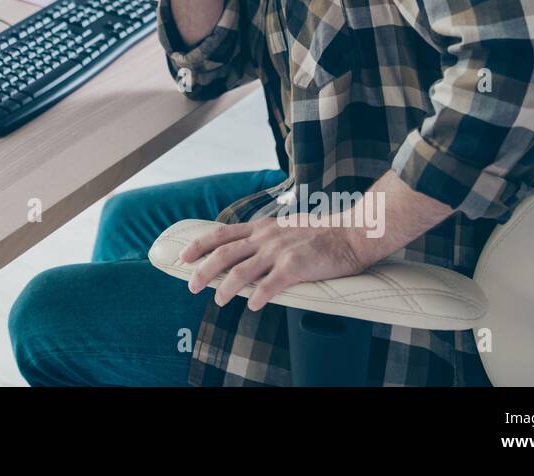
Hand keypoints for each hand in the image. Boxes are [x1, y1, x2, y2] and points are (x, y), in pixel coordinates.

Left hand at [179, 214, 372, 310]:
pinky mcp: (295, 266)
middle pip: (224, 253)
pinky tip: (253, 306)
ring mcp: (279, 251)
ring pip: (241, 271)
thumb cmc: (321, 233)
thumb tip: (246, 250)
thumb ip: (264, 238)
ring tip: (218, 301)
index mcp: (261, 228)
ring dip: (225, 288)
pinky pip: (271, 284)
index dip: (199, 245)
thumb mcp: (284, 227)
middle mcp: (265, 237)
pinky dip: (259, 296)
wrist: (350, 233)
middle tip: (191, 285)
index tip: (183, 256)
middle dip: (202, 269)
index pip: (221, 234)